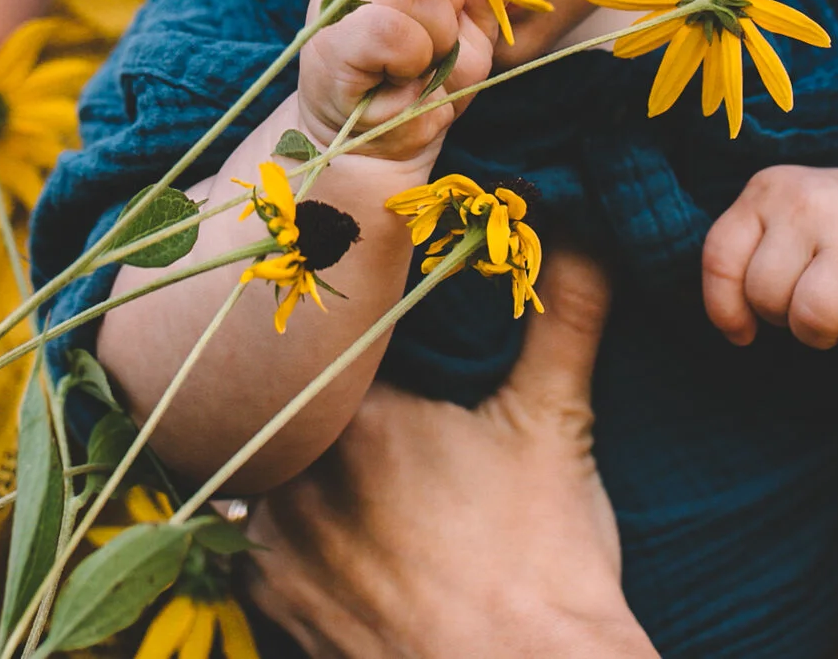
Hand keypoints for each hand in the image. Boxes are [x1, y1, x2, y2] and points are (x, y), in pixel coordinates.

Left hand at [245, 250, 657, 658]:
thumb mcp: (556, 428)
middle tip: (376, 414)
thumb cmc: (543, 566)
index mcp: (355, 414)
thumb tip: (584, 230)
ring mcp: (273, 546)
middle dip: (318, 397)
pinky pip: (253, 544)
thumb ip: (562, 314)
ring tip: (360, 476)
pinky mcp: (269, 607)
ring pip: (264, 470)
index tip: (372, 322)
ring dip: (297, 463)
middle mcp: (294, 475)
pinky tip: (339, 537)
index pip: (329, 337)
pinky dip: (286, 533)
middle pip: (289, 403)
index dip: (350, 329)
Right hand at [296, 0, 495, 161]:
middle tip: (437, 47)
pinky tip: (398, 79)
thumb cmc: (423, 84)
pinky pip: (391, 29)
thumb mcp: (468, 31)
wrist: (380, 145)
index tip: (458, 6)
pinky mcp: (331, 39)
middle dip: (452, 10)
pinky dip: (411, 60)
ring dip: (434, 39)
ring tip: (418, 66)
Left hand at [702, 164, 837, 351]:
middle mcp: (811, 201)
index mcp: (770, 189)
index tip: (744, 330)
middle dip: (786, 317)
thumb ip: (743, 267)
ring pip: (812, 318)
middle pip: (766, 297)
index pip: (721, 258)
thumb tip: (739, 333)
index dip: (725, 308)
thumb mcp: (778, 228)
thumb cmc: (833, 237)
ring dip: (827, 333)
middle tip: (816, 298)